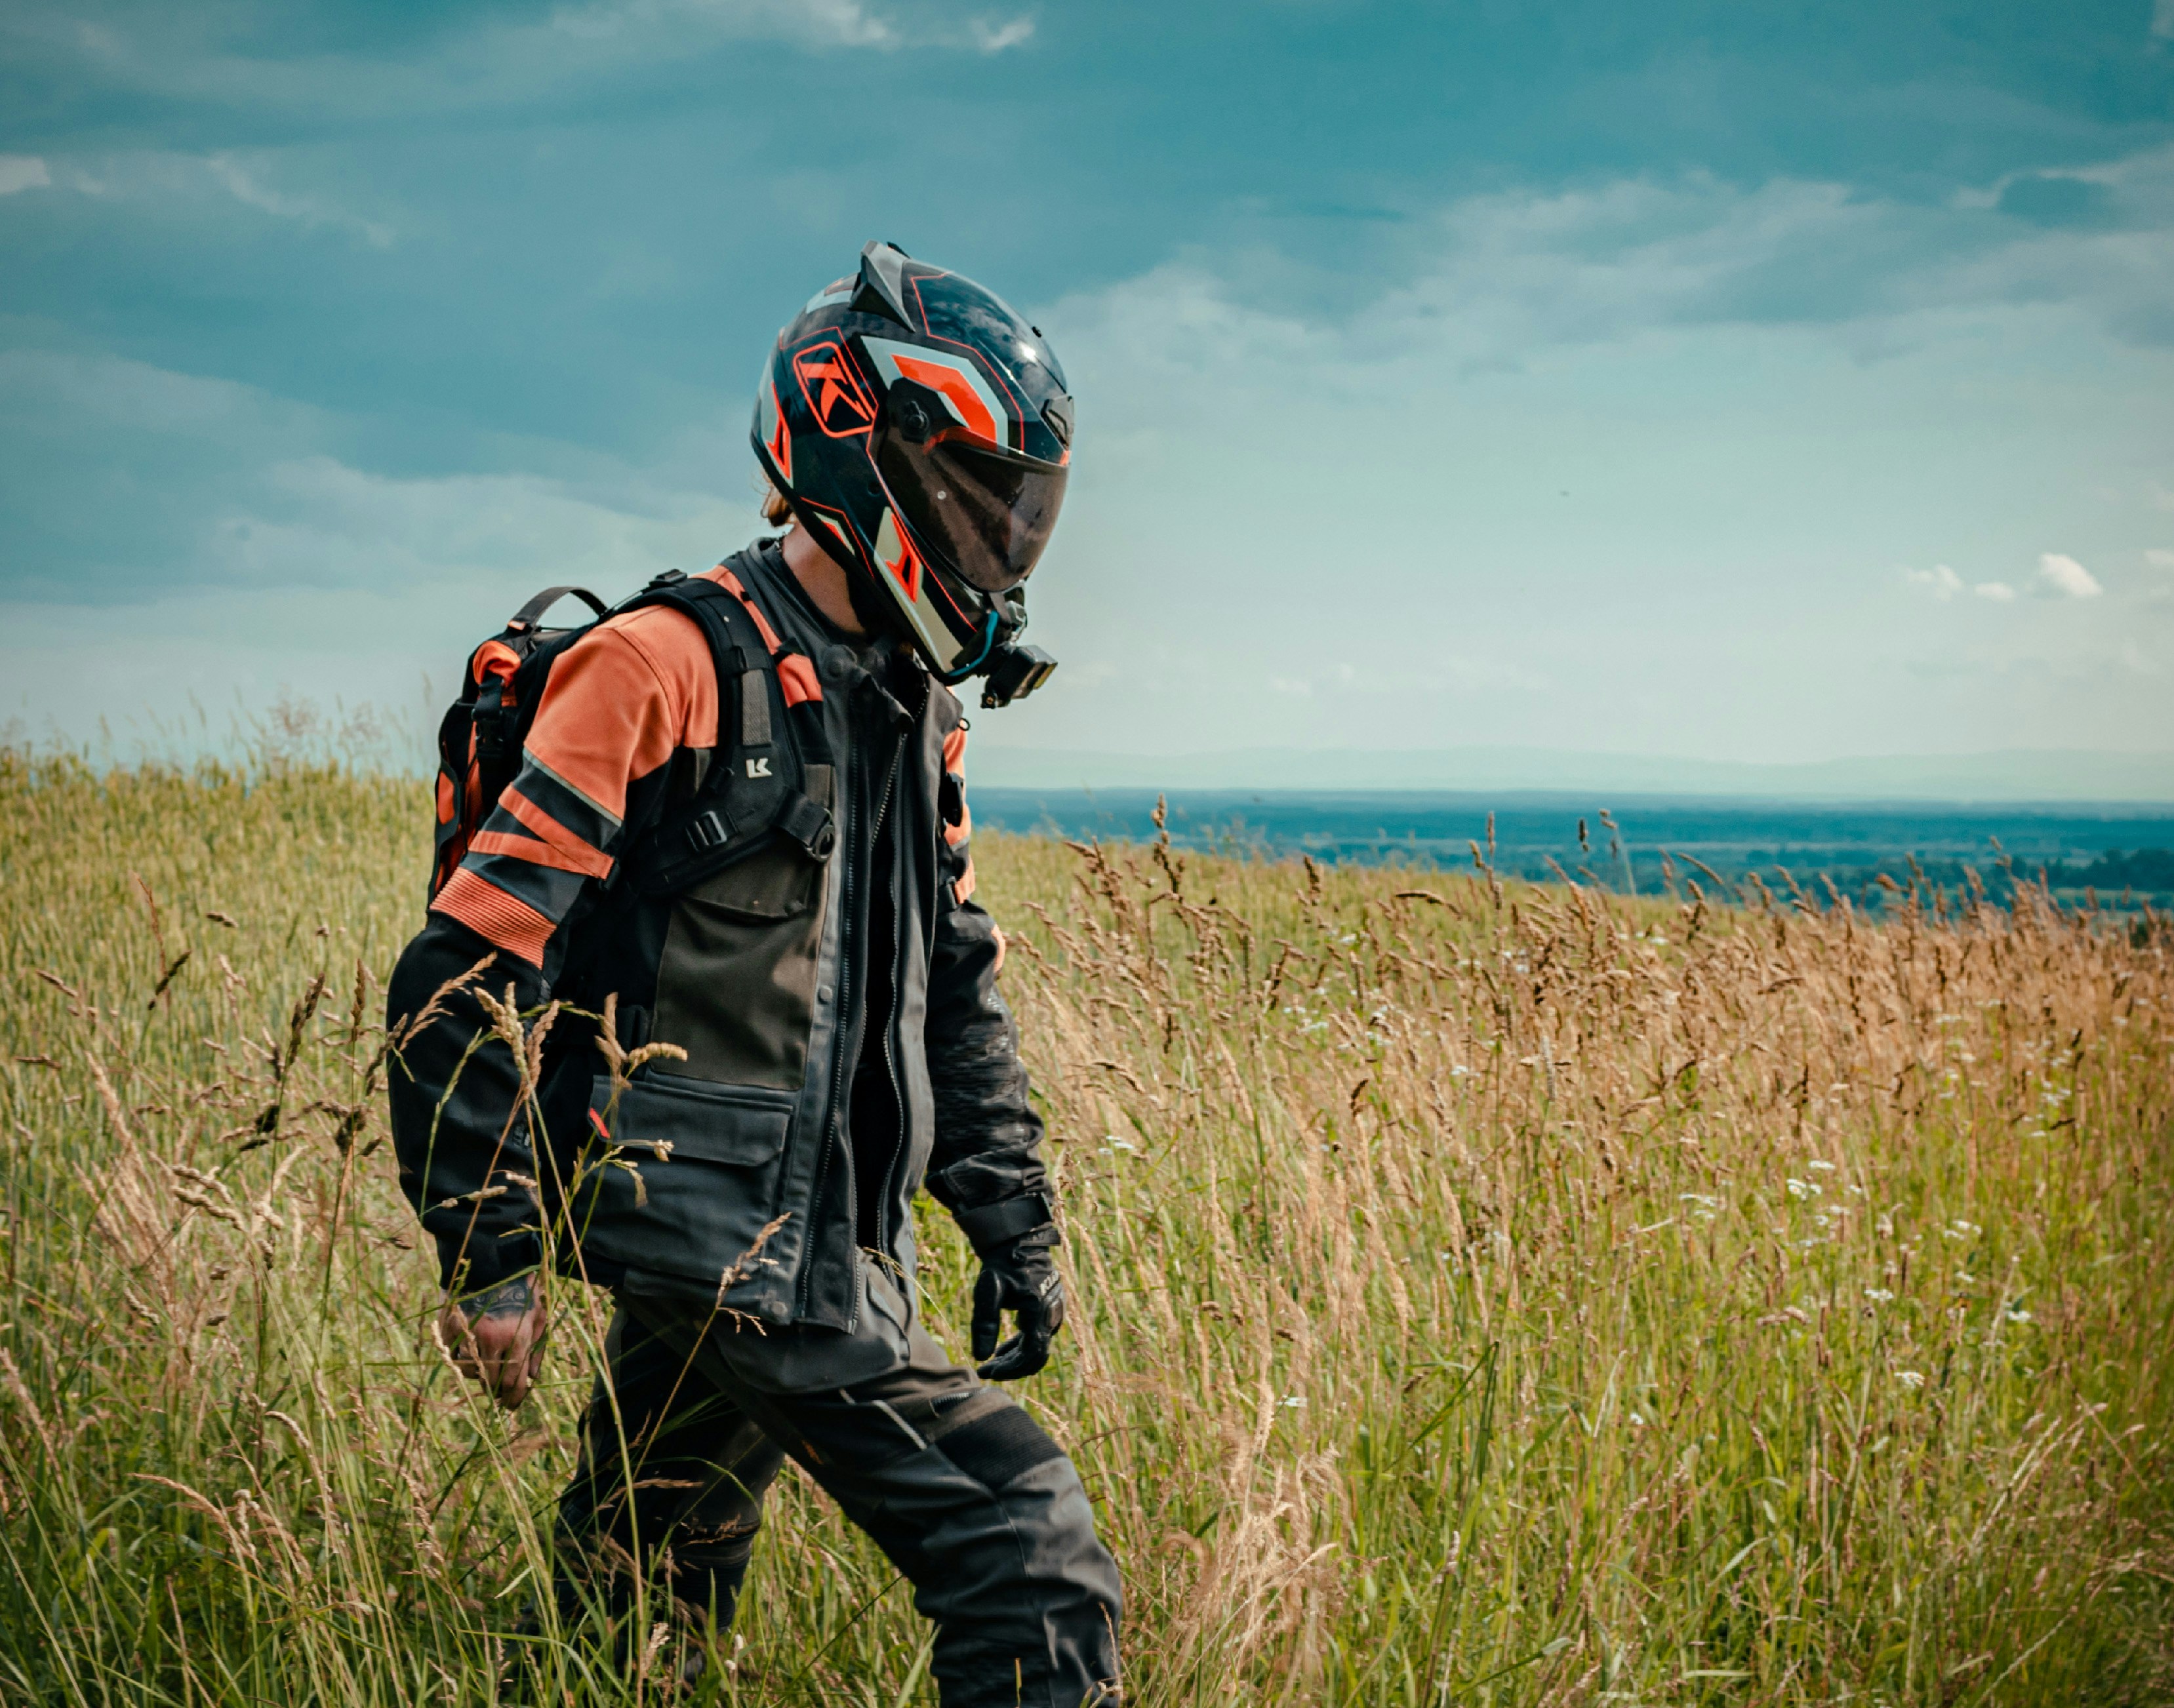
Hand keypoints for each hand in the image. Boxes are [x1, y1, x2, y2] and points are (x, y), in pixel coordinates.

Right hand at [437, 1275, 546, 1409]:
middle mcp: (491, 1340)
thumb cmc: (523, 1286)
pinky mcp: (450, 1327)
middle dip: (495, 1391)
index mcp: (516, 1339)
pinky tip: (470, 1352)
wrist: (492, 1259)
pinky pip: (453, 1354)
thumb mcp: (540, 1315)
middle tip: (499, 1393)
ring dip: (479, 1374)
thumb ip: (537, 1349)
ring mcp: (467, 1334)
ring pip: (469, 1371)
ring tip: (486, 1367)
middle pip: (490, 1382)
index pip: (513, 1383)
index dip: (513, 1399)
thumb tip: (532, 1379)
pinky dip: (462, 1358)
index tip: (511, 1406)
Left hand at [971, 1232, 1064, 1381]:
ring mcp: (1054, 1311)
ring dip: (1015, 1358)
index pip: (1031, 1354)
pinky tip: (1002, 1349)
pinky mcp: (1050, 1308)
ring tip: (991, 1362)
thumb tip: (980, 1357)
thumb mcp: (988, 1291)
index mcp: (1039, 1310)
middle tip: (986, 1370)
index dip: (1012, 1368)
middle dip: (1012, 1367)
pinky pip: (1039, 1335)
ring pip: (1038, 1347)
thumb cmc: (1001, 1264)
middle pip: (1036, 1355)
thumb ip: (984, 1324)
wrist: (1019, 1240)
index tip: (988, 1371)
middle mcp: (1052, 1313)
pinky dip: (1021, 1345)